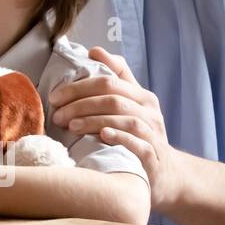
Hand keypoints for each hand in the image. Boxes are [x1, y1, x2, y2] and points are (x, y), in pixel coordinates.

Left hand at [49, 46, 183, 209]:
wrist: (168, 174)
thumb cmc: (140, 136)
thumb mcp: (131, 106)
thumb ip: (116, 80)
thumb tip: (94, 50)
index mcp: (142, 96)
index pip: (110, 79)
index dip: (81, 84)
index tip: (56, 94)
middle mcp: (150, 111)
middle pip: (113, 97)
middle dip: (80, 102)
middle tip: (56, 112)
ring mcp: (154, 133)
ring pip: (123, 118)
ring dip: (92, 120)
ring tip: (69, 125)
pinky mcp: (154, 156)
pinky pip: (138, 143)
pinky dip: (119, 137)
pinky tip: (101, 136)